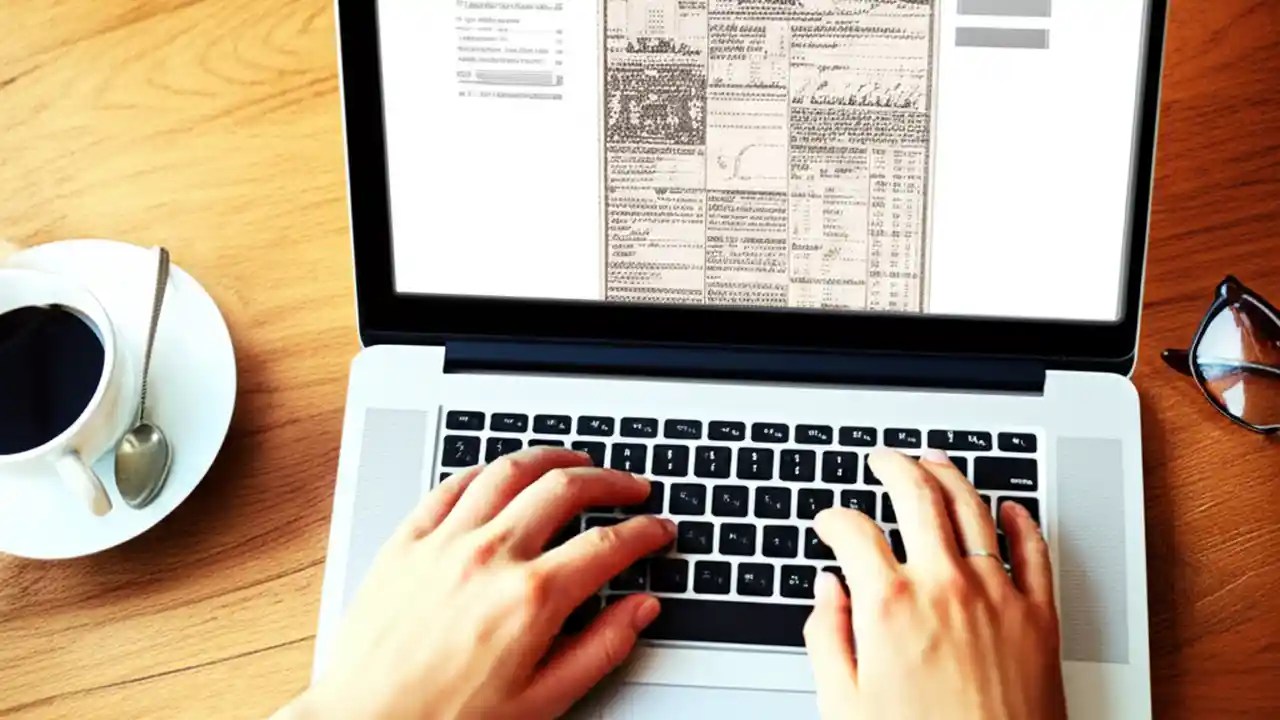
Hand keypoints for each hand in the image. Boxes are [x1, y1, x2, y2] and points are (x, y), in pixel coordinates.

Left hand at [277, 447, 675, 719]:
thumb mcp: (543, 701)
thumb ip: (600, 649)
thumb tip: (640, 611)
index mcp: (530, 598)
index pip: (607, 545)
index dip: (644, 531)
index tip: (658, 529)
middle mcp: (490, 556)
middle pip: (566, 488)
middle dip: (611, 480)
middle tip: (631, 487)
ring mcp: (444, 542)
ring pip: (510, 471)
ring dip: (552, 458)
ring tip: (576, 462)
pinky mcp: (406, 541)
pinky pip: (451, 484)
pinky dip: (486, 470)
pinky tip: (501, 473)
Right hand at [805, 448, 1065, 719]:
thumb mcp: (843, 704)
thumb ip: (827, 638)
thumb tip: (827, 593)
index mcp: (887, 606)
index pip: (851, 530)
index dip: (831, 518)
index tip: (828, 523)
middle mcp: (943, 587)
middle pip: (916, 495)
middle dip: (893, 466)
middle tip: (882, 460)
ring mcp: (996, 596)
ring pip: (973, 508)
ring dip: (949, 474)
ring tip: (934, 461)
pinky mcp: (1038, 617)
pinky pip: (1034, 551)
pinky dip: (1020, 520)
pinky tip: (1009, 508)